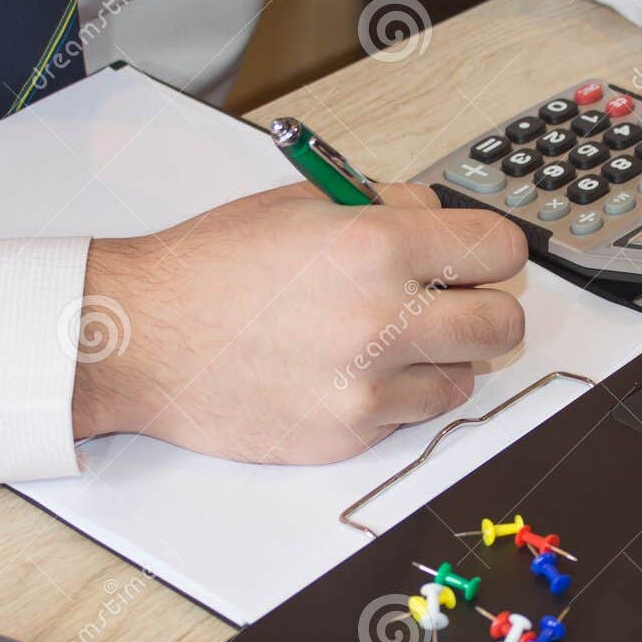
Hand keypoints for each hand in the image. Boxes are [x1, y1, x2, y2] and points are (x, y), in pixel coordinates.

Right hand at [71, 182, 526, 463]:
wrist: (138, 340)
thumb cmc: (209, 268)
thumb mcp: (302, 205)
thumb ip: (388, 207)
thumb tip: (444, 220)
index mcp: (375, 248)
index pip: (500, 250)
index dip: (492, 251)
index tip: (479, 258)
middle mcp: (382, 322)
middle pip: (503, 326)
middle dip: (484, 310)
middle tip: (451, 303)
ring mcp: (368, 390)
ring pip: (463, 379)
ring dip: (439, 359)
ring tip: (383, 339)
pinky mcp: (350, 436)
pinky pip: (410, 416)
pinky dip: (393, 397)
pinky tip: (345, 372)